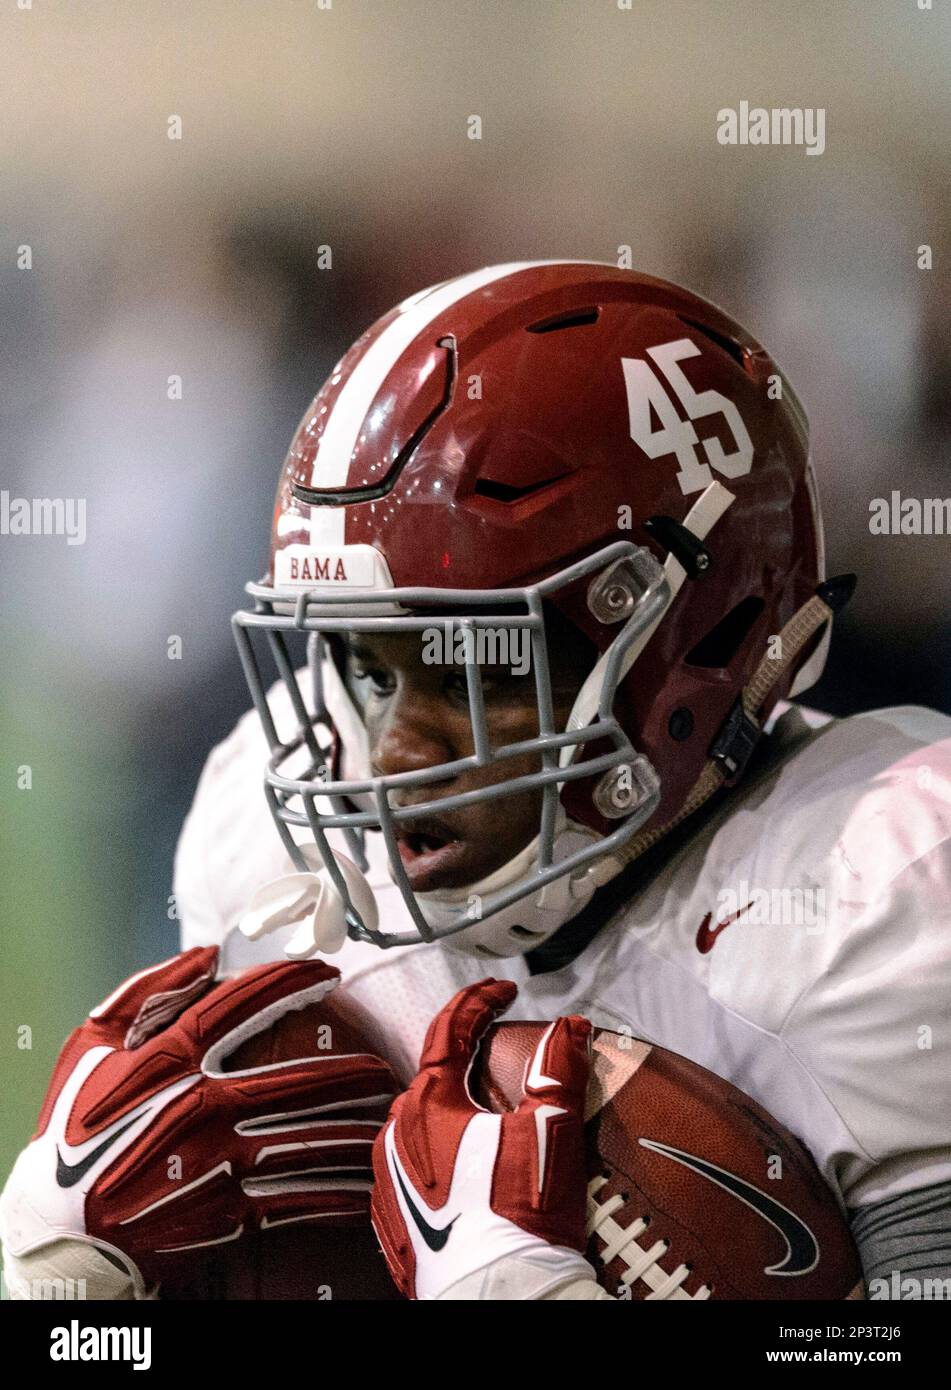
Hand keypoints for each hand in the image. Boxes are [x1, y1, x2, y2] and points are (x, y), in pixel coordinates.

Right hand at [0, 948, 396, 1296]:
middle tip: (383, 1061)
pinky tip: (365, 1177)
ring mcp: (217, 1161)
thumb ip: (146, 992)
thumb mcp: (91, 1042)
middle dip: (350, 1069)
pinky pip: (294, 1195)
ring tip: (389, 1112)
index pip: (243, 1005)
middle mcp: (202, 1105)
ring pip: (306, 1140)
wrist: (58, 1220)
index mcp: (170, 1060)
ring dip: (354, 1126)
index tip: (326, 971)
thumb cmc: (73, 1122)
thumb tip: (202, 953)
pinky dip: (335, 1188)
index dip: (291, 981)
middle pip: (298, 1079)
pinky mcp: (225, 1208)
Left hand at [371, 978, 594, 1299]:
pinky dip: (444, 1158)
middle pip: (435, 1077)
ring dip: (456, 1111)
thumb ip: (559, 1068)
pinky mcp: (392, 1221)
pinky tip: (473, 1170)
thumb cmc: (519, 1216)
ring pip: (423, 1125)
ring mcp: (387, 1181)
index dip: (481, 1001)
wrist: (497, 1299)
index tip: (506, 990)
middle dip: (469, 1060)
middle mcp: (395, 1136)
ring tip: (493, 1115)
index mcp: (427, 1104)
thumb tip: (571, 1025)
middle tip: (504, 1052)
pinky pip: (416, 1170)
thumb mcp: (551, 1130)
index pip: (451, 1030)